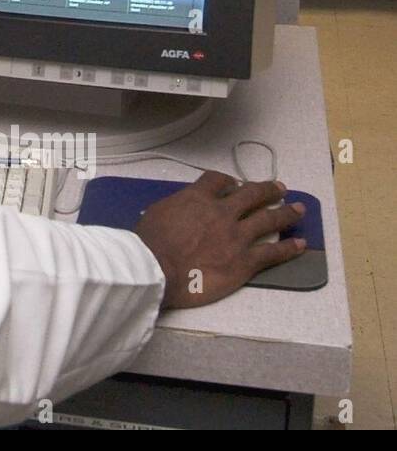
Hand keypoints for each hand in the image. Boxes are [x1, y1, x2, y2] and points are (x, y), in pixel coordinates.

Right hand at [134, 172, 305, 307]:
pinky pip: (273, 253)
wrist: (156, 270)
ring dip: (286, 212)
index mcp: (197, 198)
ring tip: (298, 209)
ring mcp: (237, 236)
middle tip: (279, 188)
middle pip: (252, 194)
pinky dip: (290, 248)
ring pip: (269, 219)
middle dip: (267, 190)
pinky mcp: (245, 261)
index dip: (228, 180)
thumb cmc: (149, 243)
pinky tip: (301, 245)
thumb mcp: (157, 213)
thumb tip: (179, 210)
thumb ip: (175, 208)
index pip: (217, 180)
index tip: (233, 184)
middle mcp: (222, 212)